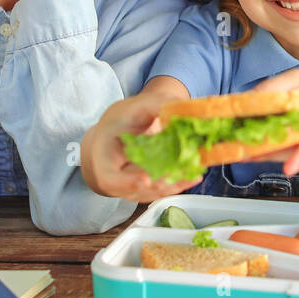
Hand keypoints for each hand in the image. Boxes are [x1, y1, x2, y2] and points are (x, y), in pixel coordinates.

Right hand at [81, 93, 202, 200]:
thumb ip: (156, 105)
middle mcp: (116, 179)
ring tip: (193, 173)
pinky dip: (178, 183)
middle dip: (161, 183)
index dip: (126, 182)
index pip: (109, 178)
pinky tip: (194, 175)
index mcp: (104, 158)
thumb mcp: (135, 108)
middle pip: (137, 189)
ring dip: (174, 184)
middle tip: (182, 173)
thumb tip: (180, 107)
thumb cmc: (122, 120)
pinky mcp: (147, 188)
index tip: (144, 179)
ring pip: (153, 192)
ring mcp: (131, 187)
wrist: (119, 132)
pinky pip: (162, 189)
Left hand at [249, 68, 298, 175]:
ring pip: (294, 159)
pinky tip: (261, 148)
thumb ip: (280, 85)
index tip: (288, 167)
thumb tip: (249, 97)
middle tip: (239, 153)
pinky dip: (279, 154)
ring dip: (269, 154)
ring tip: (243, 149)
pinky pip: (297, 159)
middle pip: (298, 153)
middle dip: (268, 153)